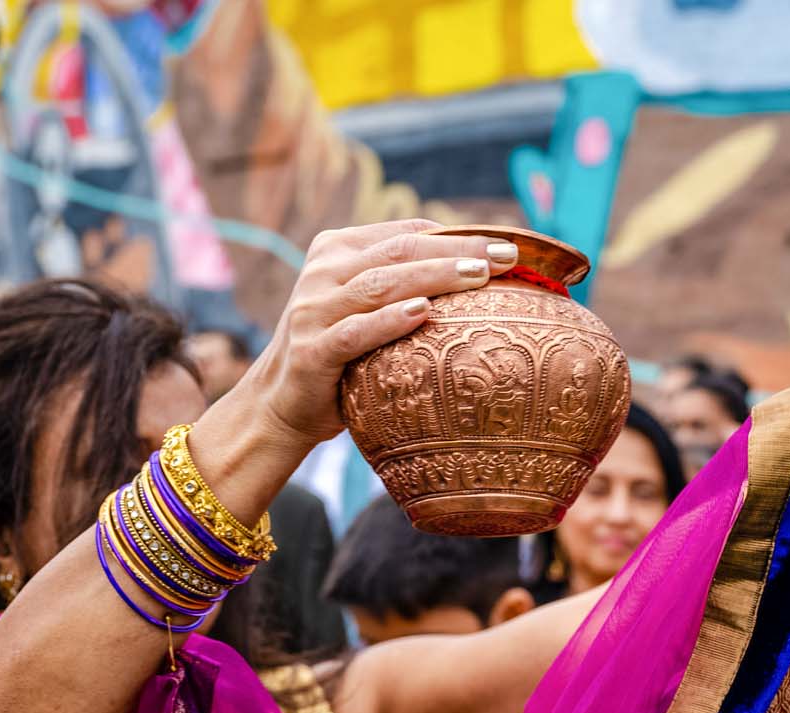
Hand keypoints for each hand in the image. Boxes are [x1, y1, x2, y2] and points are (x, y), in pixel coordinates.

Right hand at [211, 220, 517, 458]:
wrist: (281, 403)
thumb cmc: (342, 354)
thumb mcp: (368, 308)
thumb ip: (404, 284)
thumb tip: (479, 270)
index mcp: (338, 250)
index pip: (407, 233)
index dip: (458, 234)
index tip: (508, 242)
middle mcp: (323, 272)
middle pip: (400, 252)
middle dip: (458, 250)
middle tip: (507, 255)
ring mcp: (314, 309)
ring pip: (381, 284)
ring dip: (434, 277)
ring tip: (479, 275)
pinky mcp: (313, 350)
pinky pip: (356, 332)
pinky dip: (389, 321)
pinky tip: (423, 313)